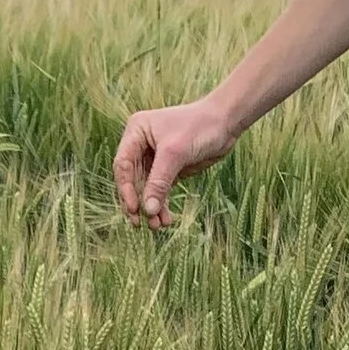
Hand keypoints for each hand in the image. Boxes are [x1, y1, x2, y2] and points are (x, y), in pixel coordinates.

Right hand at [112, 98, 233, 228]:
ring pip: (145, 188)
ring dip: (150, 207)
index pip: (122, 165)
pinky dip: (161, 204)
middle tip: (140, 223)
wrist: (225, 123)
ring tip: (156, 226)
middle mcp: (140, 144)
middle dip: (137, 202)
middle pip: (131, 179)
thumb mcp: (176, 153)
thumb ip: (159, 181)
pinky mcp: (168, 168)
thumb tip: (148, 211)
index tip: (134, 209)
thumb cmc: (199, 127)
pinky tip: (165, 219)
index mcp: (136, 132)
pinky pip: (159, 190)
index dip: (125, 188)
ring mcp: (154, 157)